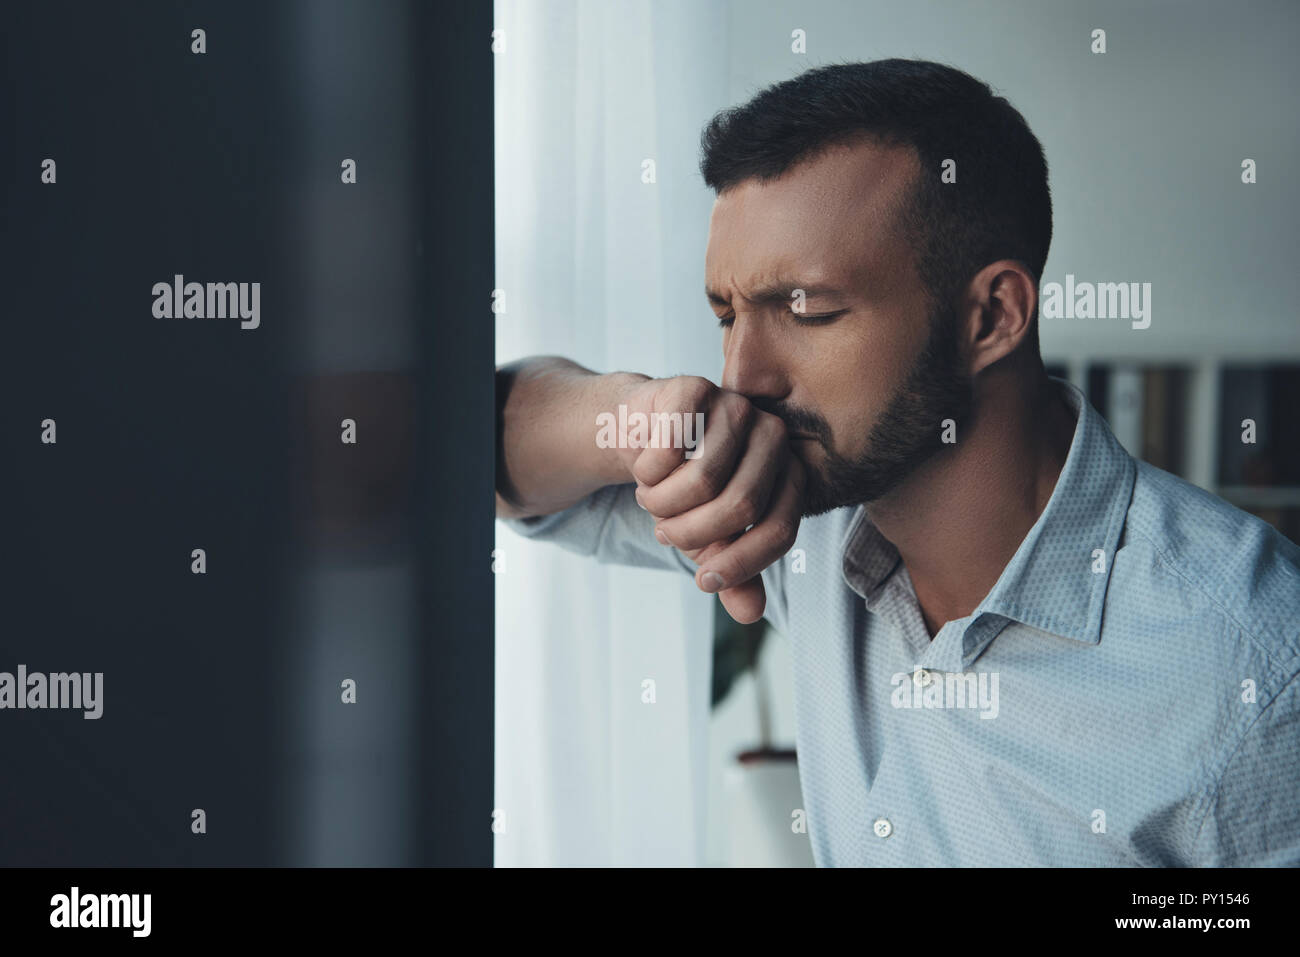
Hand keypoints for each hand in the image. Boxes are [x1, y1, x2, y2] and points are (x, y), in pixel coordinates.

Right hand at [617, 375, 804, 623]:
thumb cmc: (684, 489)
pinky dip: (648, 471)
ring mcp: (736, 406)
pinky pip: (672, 446)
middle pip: (742, 505)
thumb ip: (734, 576)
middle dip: (692, 533)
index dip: (740, 564)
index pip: (780, 530)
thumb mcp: (710, 540)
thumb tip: (751, 613)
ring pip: (703, 478)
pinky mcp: (696, 387)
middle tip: (666, 532)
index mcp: (788, 475)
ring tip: (653, 500)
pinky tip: (644, 467)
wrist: (641, 438)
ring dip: (663, 503)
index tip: (705, 580)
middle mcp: (772, 436)